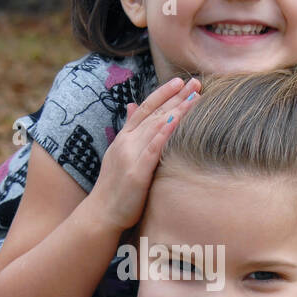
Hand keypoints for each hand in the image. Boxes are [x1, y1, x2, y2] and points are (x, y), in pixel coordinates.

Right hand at [90, 76, 200, 229]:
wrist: (100, 214)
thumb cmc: (113, 188)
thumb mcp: (118, 154)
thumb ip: (128, 130)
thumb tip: (131, 106)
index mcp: (123, 138)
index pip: (144, 109)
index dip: (162, 93)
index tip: (180, 81)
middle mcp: (126, 142)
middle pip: (154, 113)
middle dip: (176, 96)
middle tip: (196, 82)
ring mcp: (130, 156)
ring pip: (155, 126)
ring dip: (177, 110)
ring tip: (195, 97)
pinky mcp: (136, 172)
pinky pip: (152, 149)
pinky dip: (164, 133)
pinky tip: (176, 121)